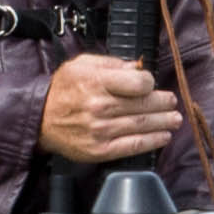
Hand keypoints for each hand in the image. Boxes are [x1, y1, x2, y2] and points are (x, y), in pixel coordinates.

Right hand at [38, 52, 182, 164]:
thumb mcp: (82, 65)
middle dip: (164, 103)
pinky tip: (164, 136)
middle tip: (172, 102)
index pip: (138, 83)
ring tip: (175, 119)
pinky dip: (152, 141)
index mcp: (97, 83)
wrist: (39, 118)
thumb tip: (137, 67)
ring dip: (164, 122)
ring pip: (142, 125)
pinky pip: (133, 146)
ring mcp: (100, 130)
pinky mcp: (100, 150)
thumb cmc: (63, 89)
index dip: (149, 83)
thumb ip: (112, 63)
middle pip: (144, 104)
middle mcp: (100, 106)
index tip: (150, 84)